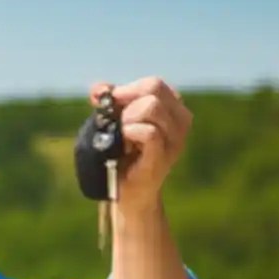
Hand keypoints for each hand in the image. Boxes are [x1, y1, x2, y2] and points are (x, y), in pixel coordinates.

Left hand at [90, 77, 192, 211]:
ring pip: (152, 107)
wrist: (126, 194)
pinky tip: (123, 143)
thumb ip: (109, 103)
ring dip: (127, 118)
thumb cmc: (121, 156)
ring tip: (122, 138)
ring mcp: (175, 141)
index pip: (154, 84)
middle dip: (127, 102)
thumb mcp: (115, 123)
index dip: (127, 90)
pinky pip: (150, 132)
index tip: (111, 104)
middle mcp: (180, 122)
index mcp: (173, 109)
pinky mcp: (163, 158)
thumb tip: (98, 90)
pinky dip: (131, 132)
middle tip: (119, 125)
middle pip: (154, 89)